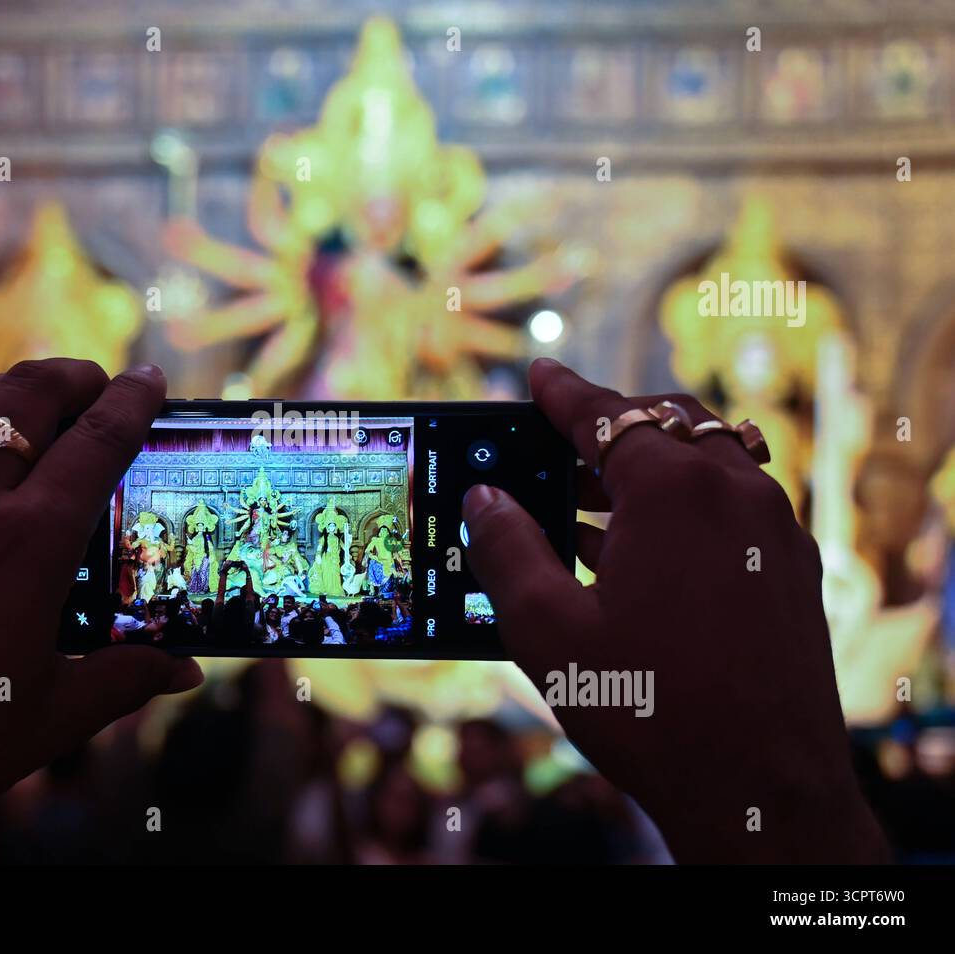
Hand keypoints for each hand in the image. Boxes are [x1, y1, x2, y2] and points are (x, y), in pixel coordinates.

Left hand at [0, 359, 202, 852]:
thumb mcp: (58, 713)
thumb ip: (129, 677)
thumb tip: (186, 672)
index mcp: (29, 547)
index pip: (95, 443)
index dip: (131, 401)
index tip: (152, 378)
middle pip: (28, 398)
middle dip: (74, 375)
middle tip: (103, 383)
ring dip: (17, 387)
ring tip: (47, 396)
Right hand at [464, 359, 886, 862]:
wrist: (762, 789)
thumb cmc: (651, 709)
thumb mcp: (549, 630)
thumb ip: (507, 550)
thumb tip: (483, 500)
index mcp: (676, 490)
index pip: (606, 416)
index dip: (561, 394)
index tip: (536, 376)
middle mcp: (736, 493)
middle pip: (664, 426)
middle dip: (605, 430)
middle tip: (553, 446)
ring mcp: (773, 531)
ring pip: (703, 464)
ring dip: (642, 471)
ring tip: (579, 506)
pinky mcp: (790, 570)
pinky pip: (729, 508)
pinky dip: (680, 506)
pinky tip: (634, 553)